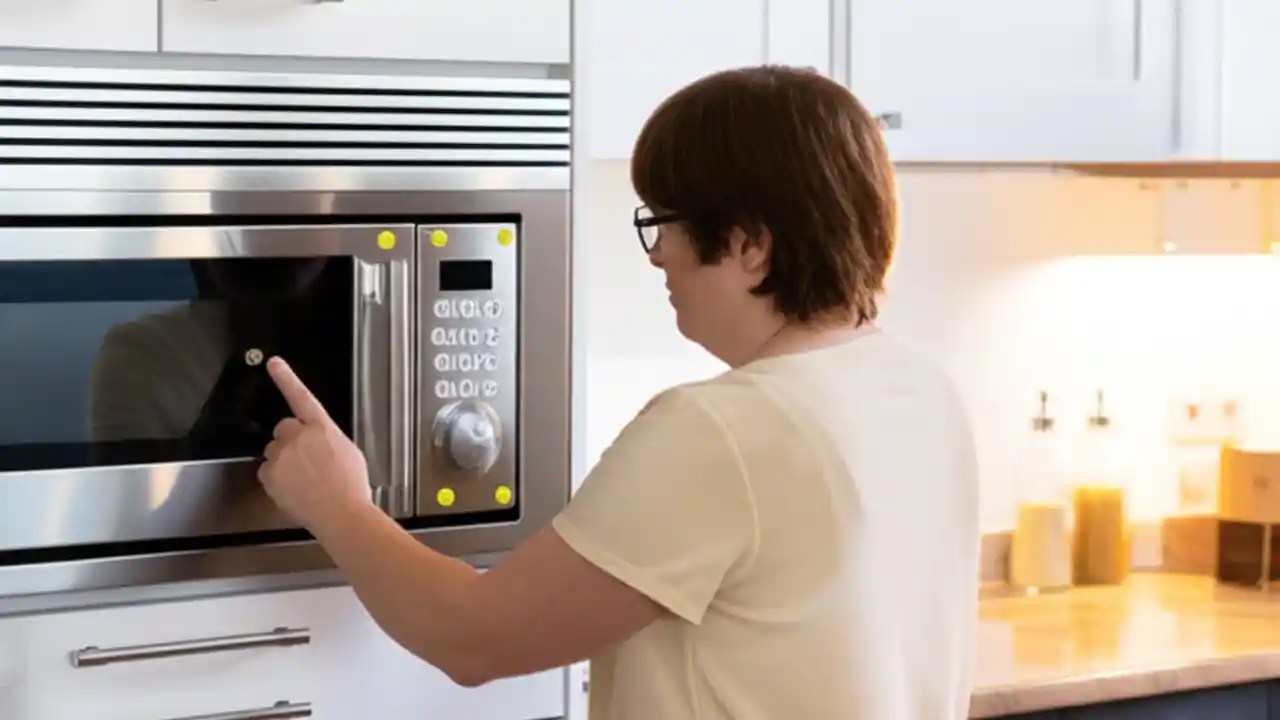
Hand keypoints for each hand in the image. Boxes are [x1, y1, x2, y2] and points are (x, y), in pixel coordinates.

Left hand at [258, 356, 372, 529]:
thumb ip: (327, 440)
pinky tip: (295, 490)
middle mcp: (298, 436)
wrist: (340, 513)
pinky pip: (268, 473)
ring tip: (305, 481)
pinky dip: (277, 481)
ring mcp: (282, 455)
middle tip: (306, 462)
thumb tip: (318, 442)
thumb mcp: (348, 452)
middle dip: (290, 442)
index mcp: (321, 427)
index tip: (273, 363)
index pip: (300, 396)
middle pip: (283, 430)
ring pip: (275, 453)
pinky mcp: (270, 474)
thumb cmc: (350, 486)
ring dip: (284, 462)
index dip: (286, 377)